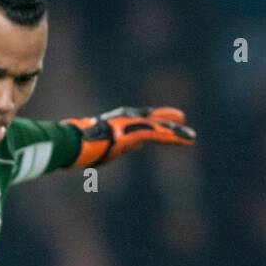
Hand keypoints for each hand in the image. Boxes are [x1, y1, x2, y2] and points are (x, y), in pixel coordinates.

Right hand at [64, 106, 195, 166]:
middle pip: (151, 118)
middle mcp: (126, 120)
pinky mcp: (137, 132)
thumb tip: (139, 145)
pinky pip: (160, 134)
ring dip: (176, 133)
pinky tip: (187, 139)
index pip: (137, 121)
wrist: (74, 143)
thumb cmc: (79, 147)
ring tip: (191, 137)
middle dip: (166, 118)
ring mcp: (132, 124)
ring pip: (159, 128)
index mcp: (116, 124)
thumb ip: (122, 146)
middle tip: (181, 118)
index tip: (158, 123)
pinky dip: (174, 137)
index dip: (149, 122)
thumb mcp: (103, 147)